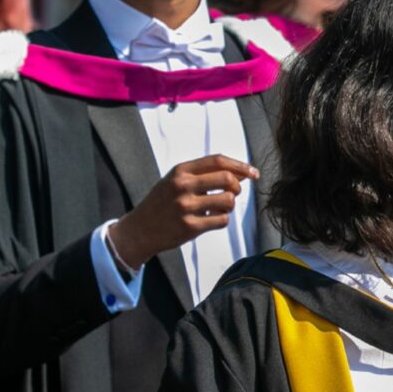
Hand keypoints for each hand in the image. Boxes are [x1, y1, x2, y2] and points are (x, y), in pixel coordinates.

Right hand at [107, 154, 257, 268]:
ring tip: (219, 208)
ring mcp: (186, 206)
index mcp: (180, 170)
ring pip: (228, 201)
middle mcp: (183, 186)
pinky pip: (222, 221)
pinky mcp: (190, 227)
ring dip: (230, 205)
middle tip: (233, 193)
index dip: (240, 166)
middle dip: (237, 187)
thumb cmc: (162, 203)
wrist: (139, 229)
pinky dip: (222, 220)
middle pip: (227, 179)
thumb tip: (240, 173)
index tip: (253, 172)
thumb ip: (203, 174)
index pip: (218, 161)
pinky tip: (211, 219)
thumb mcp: (176, 180)